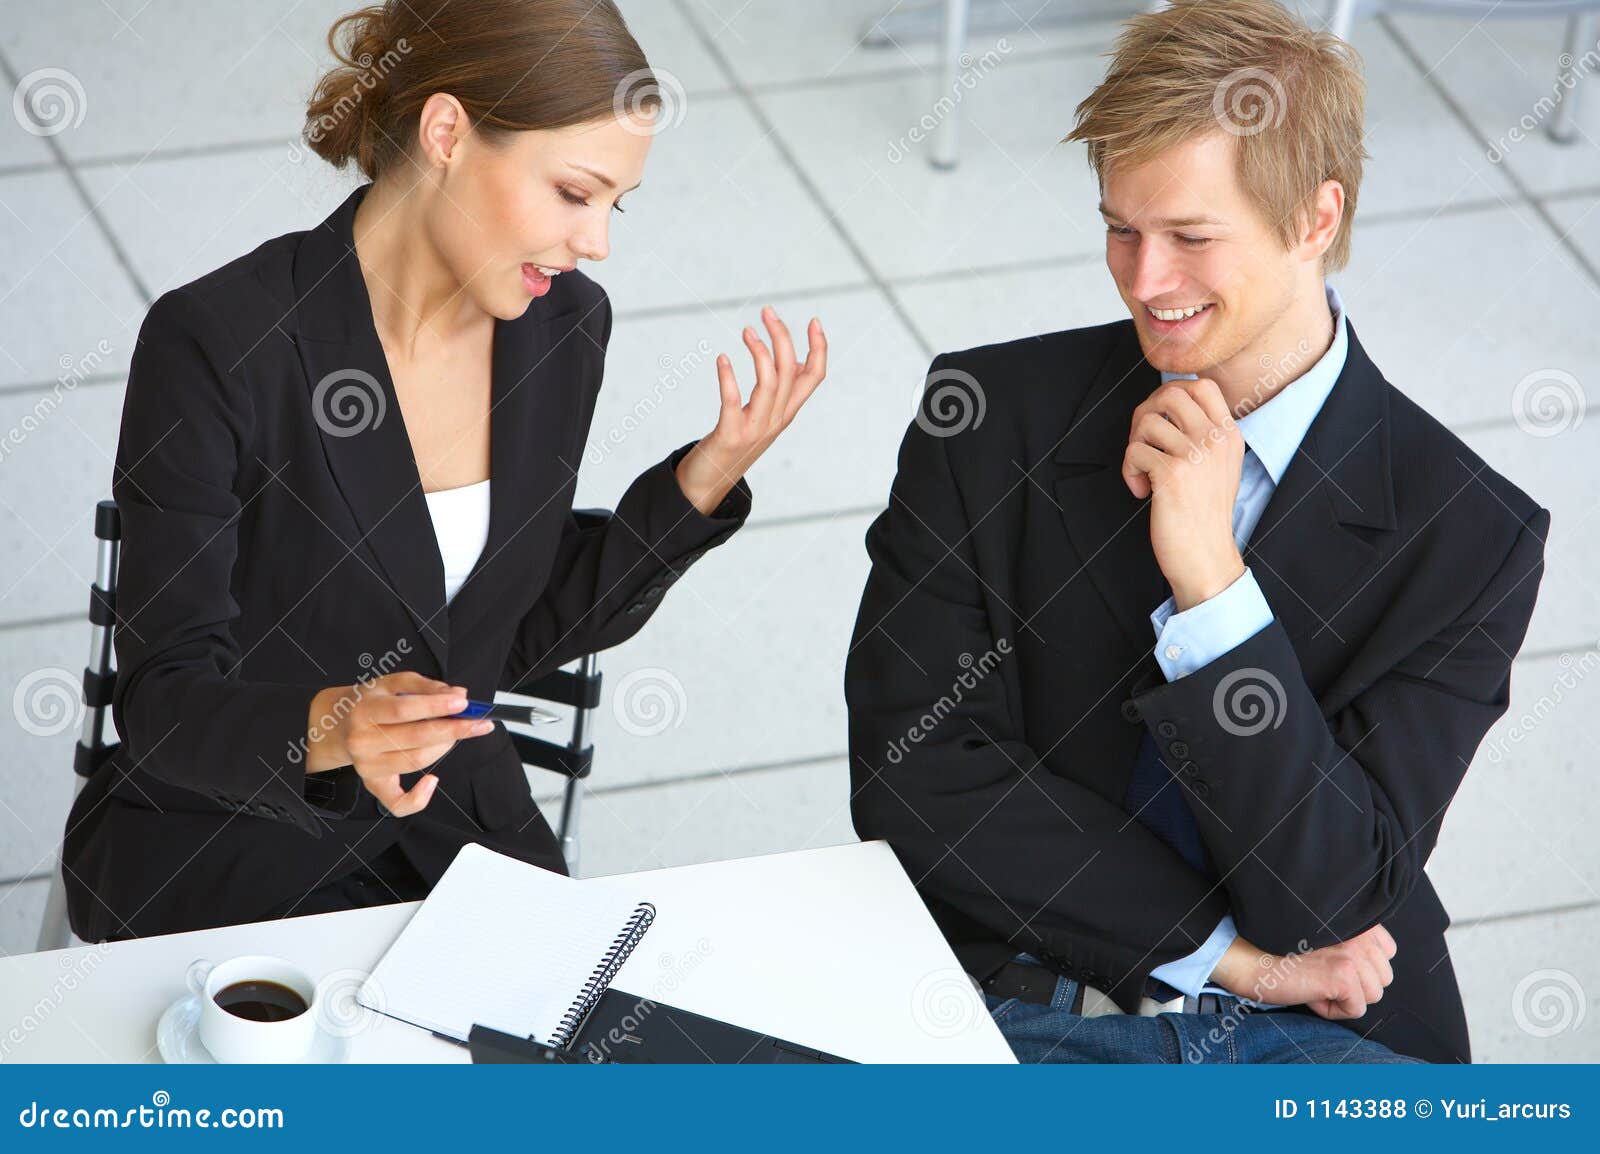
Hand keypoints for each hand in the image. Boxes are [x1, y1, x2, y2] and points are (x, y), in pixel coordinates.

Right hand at [304, 671, 493, 816]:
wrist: (337, 724)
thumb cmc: (371, 702)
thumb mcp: (392, 683)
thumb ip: (425, 686)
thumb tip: (457, 694)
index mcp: (365, 710)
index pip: (404, 710)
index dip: (435, 706)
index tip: (463, 702)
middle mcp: (362, 740)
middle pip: (415, 738)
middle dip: (453, 729)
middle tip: (479, 722)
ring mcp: (367, 765)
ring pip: (416, 761)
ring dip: (445, 747)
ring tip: (459, 733)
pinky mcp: (373, 783)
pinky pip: (396, 802)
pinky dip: (419, 798)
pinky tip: (433, 781)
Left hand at [673, 305, 826, 514]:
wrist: (706, 487)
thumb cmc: (731, 446)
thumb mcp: (762, 417)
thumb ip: (778, 392)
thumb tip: (794, 360)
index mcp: (786, 413)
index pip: (814, 377)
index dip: (819, 348)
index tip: (814, 321)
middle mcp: (776, 420)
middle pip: (792, 372)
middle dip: (783, 337)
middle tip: (767, 312)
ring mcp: (755, 429)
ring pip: (771, 383)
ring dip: (760, 352)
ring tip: (746, 331)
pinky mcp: (730, 436)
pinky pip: (733, 401)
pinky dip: (728, 377)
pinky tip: (721, 359)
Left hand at [1122, 378, 1246, 609]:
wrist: (1205, 558)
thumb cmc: (1202, 516)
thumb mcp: (1216, 467)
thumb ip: (1200, 434)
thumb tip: (1163, 405)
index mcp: (1229, 435)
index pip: (1203, 385)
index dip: (1171, 393)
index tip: (1161, 420)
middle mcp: (1216, 439)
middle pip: (1170, 393)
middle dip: (1145, 413)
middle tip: (1142, 442)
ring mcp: (1196, 455)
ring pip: (1147, 421)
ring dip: (1135, 446)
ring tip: (1143, 473)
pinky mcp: (1172, 474)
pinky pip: (1134, 451)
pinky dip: (1129, 471)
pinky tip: (1141, 491)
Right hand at [1210, 924, 1397, 1019]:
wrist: (1252, 958)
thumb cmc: (1282, 951)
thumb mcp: (1325, 937)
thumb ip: (1353, 942)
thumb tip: (1373, 969)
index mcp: (1356, 919)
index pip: (1388, 951)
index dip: (1362, 966)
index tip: (1331, 963)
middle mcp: (1359, 932)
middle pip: (1383, 977)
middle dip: (1354, 985)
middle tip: (1320, 974)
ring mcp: (1353, 952)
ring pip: (1373, 994)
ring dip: (1343, 997)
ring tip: (1315, 982)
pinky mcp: (1344, 974)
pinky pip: (1356, 1009)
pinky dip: (1332, 1009)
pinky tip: (1311, 992)